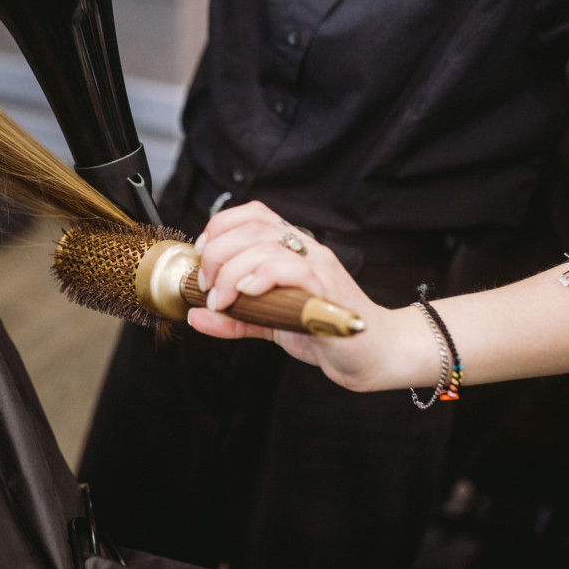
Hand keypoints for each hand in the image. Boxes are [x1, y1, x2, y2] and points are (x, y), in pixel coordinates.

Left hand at [187, 201, 412, 390]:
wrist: (373, 355)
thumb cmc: (325, 333)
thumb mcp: (270, 323)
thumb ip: (234, 318)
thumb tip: (195, 316)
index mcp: (293, 249)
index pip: (254, 213)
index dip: (220, 227)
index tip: (202, 254)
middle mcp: (307, 249)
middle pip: (252, 227)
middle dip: (217, 253)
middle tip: (207, 286)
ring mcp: (319, 266)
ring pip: (265, 246)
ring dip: (231, 271)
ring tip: (221, 299)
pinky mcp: (327, 290)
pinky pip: (292, 269)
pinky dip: (260, 277)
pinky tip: (246, 294)